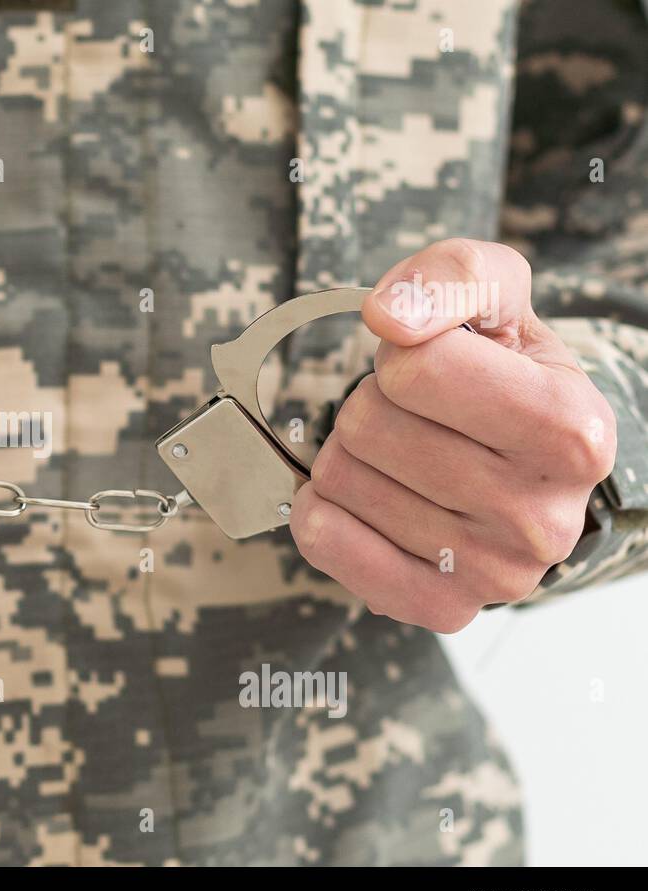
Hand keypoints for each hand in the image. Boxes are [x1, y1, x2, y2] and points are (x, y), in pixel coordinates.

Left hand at [290, 239, 615, 632]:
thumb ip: (449, 277)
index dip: (402, 355)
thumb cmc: (504, 372)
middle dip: (373, 405)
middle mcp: (541, 516)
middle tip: (413, 418)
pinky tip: (366, 500)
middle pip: (367, 426)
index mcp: (571, 430)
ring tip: (402, 458)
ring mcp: (492, 574)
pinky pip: (325, 540)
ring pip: (339, 479)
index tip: (430, 369)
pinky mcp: (441, 609)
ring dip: (352, 455)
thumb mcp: (497, 298)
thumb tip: (389, 317)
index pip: (416, 369)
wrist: (526, 463)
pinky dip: (323, 509)